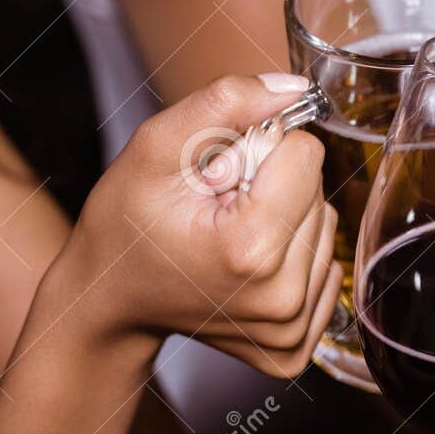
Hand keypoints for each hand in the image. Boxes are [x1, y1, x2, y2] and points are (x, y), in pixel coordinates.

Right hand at [54, 74, 340, 376]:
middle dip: (274, 186)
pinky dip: (292, 257)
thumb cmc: (124, 224)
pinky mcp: (295, 345)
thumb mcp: (155, 148)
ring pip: (325, 228)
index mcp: (251, 248)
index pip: (307, 155)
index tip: (219, 175)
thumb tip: (294, 88)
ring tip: (230, 233)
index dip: (260, 151)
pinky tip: (246, 265)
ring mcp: (291, 329)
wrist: (109, 300)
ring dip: (285, 219)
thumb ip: (225, 103)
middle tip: (220, 206)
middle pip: (319, 193)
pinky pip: (325, 269)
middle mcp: (282, 297)